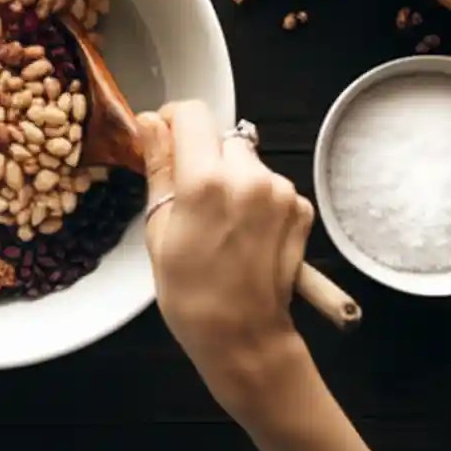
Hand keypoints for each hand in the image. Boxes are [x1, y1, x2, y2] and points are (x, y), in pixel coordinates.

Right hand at [138, 101, 313, 405]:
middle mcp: (249, 176)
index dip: (173, 122)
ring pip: (247, 161)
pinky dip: (256, 199)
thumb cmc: (190, 293)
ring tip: (220, 223)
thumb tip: (149, 123)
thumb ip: (159, 167)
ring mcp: (281, 192)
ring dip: (232, 178)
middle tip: (191, 198)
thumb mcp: (158, 229)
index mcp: (206, 180)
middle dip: (203, 157)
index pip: (192, 113)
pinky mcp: (300, 208)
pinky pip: (271, 185)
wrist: (244, 337)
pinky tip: (244, 233)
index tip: (164, 142)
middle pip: (220, 136)